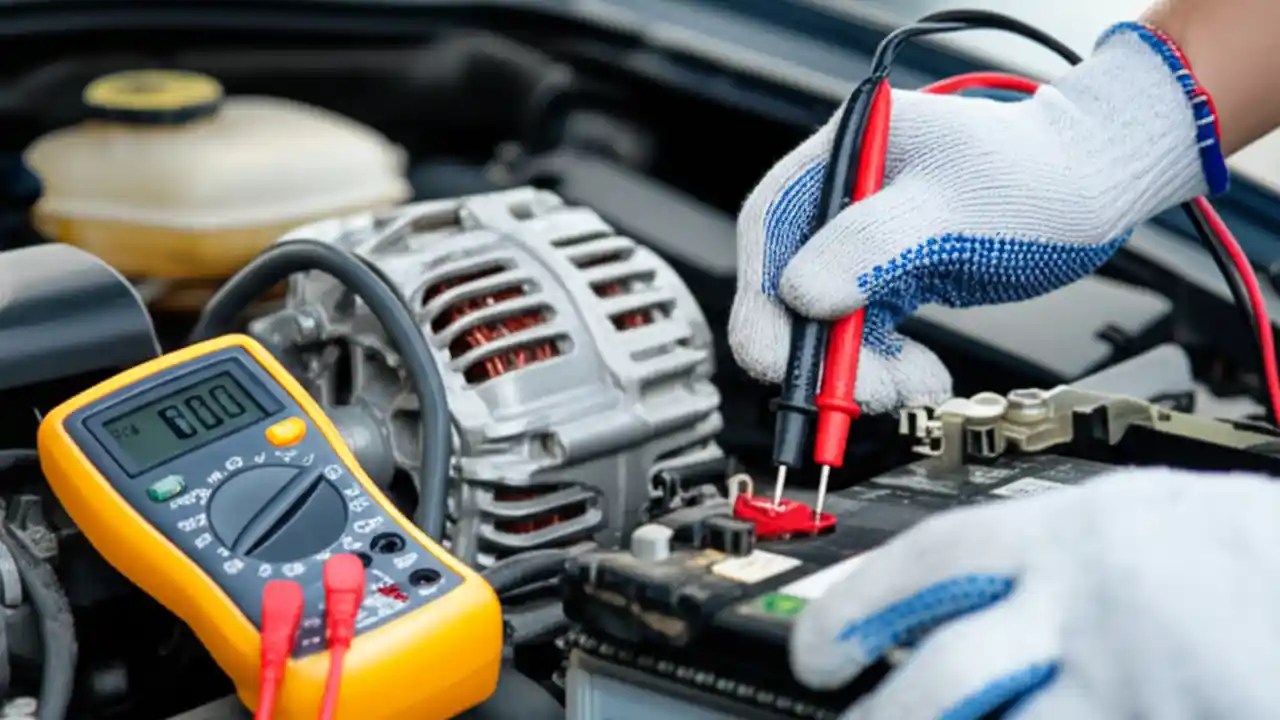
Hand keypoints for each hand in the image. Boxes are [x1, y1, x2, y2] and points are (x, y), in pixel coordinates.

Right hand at [731, 27, 1219, 413]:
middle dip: (818, 348)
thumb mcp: (952, 209)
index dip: (762, 297)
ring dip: (858, 369)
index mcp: (842, 156)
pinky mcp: (888, 277)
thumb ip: (871, 245)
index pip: (770, 227)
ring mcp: (863, 241)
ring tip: (910, 387)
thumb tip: (800, 295)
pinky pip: (864, 335)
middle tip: (855, 392)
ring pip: (826, 322)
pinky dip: (887, 367)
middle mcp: (841, 199)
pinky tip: (921, 377)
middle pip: (789, 284)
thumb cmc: (1036, 176)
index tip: (776, 357)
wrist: (1091, 189)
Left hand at [790, 469, 1279, 718]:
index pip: (930, 561)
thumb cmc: (1264, 551)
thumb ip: (1072, 548)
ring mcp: (1124, 683)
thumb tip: (1001, 575)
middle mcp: (1086, 608)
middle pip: (945, 671)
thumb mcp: (1156, 512)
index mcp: (1076, 533)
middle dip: (884, 712)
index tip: (815, 646)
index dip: (855, 605)